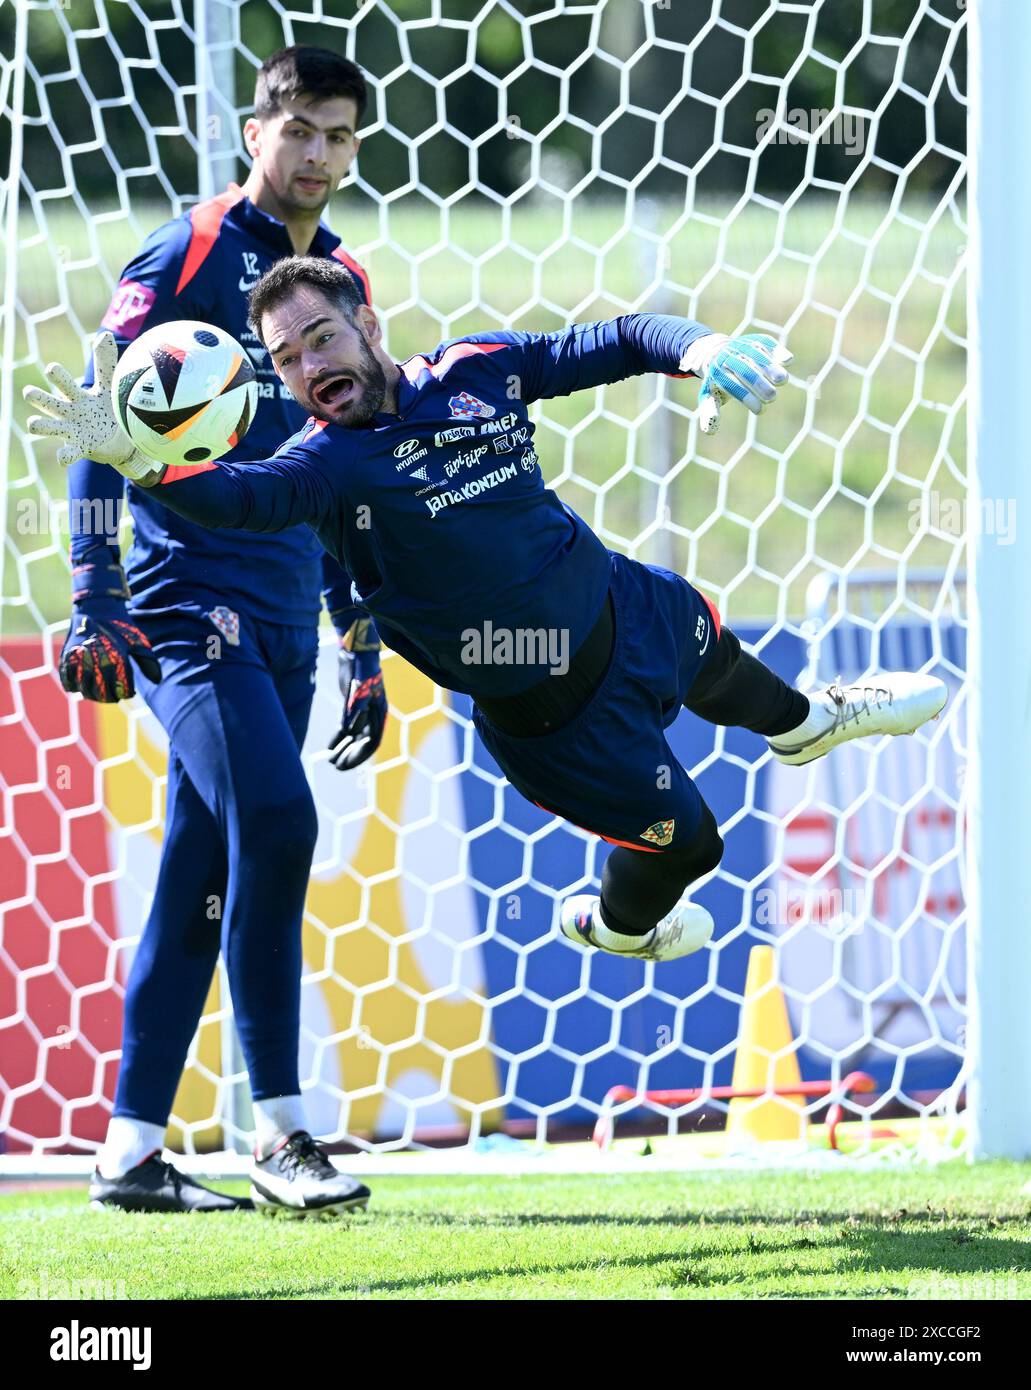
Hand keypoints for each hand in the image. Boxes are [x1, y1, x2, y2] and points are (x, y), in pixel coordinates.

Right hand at [23, 331, 162, 481]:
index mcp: (76, 395)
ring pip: (45, 427)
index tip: (52, 371)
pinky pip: (66, 454)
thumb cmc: (111, 410)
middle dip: (35, 396)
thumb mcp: (110, 386)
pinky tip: (63, 456)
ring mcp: (71, 431)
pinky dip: (63, 455)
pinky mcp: (79, 448)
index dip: (54, 375)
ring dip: (38, 425)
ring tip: (34, 423)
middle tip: (30, 393)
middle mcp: (68, 412)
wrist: (124, 440)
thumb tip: (105, 334)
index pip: (60, 379)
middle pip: (44, 401)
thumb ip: (106, 363)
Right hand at [60, 602, 161, 701]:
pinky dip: (74, 687)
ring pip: (85, 689)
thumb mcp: (138, 641)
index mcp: (118, 657)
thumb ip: (148, 661)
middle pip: (103, 691)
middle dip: (109, 697)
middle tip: (113, 696)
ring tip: (99, 693)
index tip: (129, 693)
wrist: (96, 606)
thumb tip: (157, 681)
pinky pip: (68, 679)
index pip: (123, 688)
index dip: (127, 694)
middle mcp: (99, 659)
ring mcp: (81, 658)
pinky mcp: (67, 655)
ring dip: (92, 694)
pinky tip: (82, 686)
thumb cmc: (120, 626)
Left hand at [327, 647, 386, 770]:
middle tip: (336, 766)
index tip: (345, 764)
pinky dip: (338, 738)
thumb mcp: (359, 690)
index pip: (372, 742)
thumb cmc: (362, 670)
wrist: (357, 654)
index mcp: (379, 714)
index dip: (359, 755)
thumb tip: (347, 731)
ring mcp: (363, 713)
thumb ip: (354, 710)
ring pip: (354, 738)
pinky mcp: (352, 708)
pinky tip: (329, 746)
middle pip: (362, 743)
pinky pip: (346, 728)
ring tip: (331, 760)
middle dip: (350, 756)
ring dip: (344, 749)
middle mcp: (373, 716)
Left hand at [680, 332, 791, 434]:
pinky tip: (788, 361)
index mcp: (716, 372)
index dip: (747, 397)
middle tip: (772, 397)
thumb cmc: (717, 381)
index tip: (760, 410)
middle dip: (759, 383)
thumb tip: (710, 431)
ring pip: (757, 354)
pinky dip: (777, 350)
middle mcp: (728, 356)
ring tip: (783, 381)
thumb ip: (710, 411)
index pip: (732, 384)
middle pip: (745, 369)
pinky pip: (766, 343)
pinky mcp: (755, 340)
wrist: (715, 352)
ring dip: (771, 367)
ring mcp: (742, 346)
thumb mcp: (709, 395)